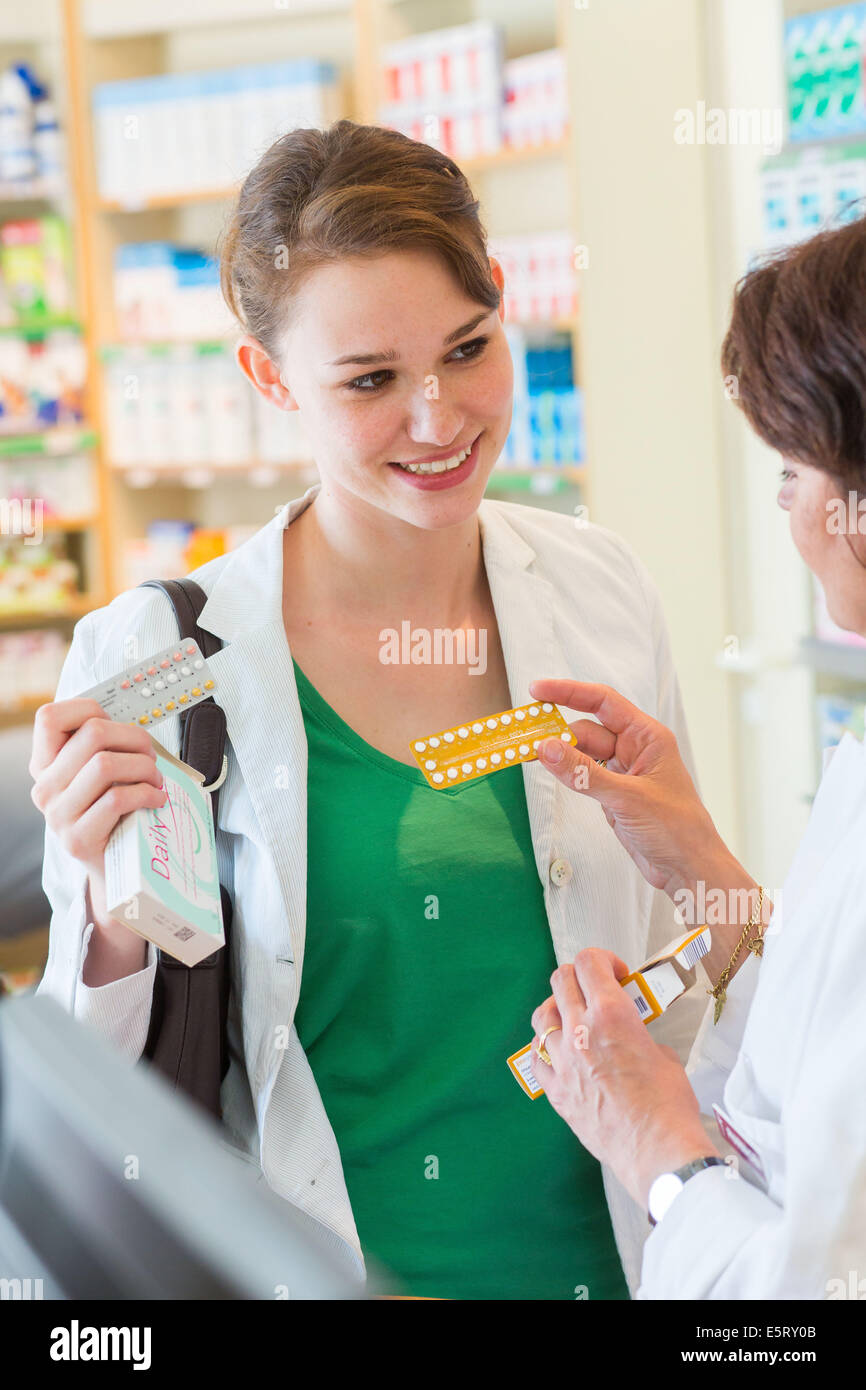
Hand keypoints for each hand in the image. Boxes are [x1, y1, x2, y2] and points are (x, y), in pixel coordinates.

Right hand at [30, 698, 167, 885]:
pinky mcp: (78, 838)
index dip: (88, 709)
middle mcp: (45, 787)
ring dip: (143, 766)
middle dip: (134, 737)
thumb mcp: (99, 775)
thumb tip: (133, 720)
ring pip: (106, 764)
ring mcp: (57, 815)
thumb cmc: (113, 811)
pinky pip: (117, 799)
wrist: (113, 866)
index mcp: (44, 764)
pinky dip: (147, 793)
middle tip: (150, 754)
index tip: (116, 724)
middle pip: (92, 734)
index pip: (49, 717)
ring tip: (155, 779)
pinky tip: (157, 799)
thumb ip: (103, 747)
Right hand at [529, 677, 727, 897]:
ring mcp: (622, 772)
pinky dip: (565, 772)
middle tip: (524, 736)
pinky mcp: (613, 794)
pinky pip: (583, 775)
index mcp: (647, 737)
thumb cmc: (676, 828)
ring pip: (583, 753)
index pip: (604, 702)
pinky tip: (548, 770)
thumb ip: (584, 773)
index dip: (569, 692)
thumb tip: (546, 748)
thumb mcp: (627, 797)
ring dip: (559, 753)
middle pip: (587, 729)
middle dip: (557, 731)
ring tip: (527, 753)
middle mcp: (635, 749)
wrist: (688, 869)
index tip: (538, 691)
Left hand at [530, 949, 717, 1208]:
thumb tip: (631, 1036)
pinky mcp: (555, 1091)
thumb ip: (639, 1035)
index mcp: (611, 1015)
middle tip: (596, 990)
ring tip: (575, 1018)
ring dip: (558, 1008)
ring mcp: (562, 1062)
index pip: (589, 963)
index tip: (616, 973)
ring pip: (542, 1015)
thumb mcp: (664, 1054)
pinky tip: (561, 1053)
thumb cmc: (668, 1105)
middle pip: (561, 980)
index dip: (603, 959)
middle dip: (579, 977)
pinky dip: (547, 1048)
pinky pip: (537, 1057)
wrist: (657, 1152)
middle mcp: (579, 1031)